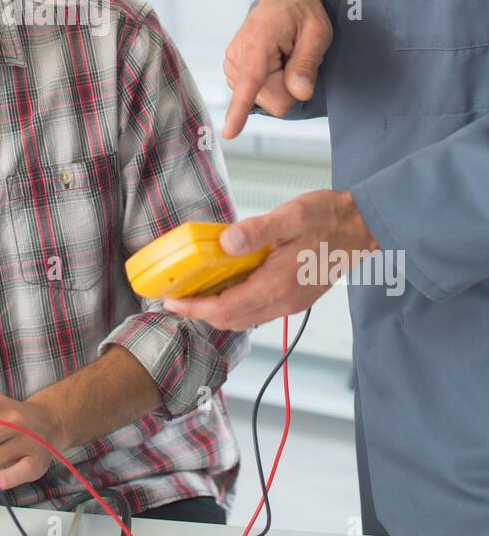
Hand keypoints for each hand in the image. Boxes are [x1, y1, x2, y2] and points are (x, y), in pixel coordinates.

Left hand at [162, 191, 379, 330]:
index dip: (195, 308)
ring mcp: (290, 303)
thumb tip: (226, 244)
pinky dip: (235, 303)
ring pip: (243, 318)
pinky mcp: (294, 297)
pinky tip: (227, 282)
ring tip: (196, 290)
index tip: (172, 302)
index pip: (225, 309)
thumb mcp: (291, 216)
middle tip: (177, 296)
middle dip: (200, 312)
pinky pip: (257, 310)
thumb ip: (257, 231)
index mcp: (278, 285)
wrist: (364, 227)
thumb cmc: (330, 218)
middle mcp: (283, 302)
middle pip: (230, 320)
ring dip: (217, 309)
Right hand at [222, 0, 332, 138]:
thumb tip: (299, 93)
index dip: (240, 108)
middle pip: (271, 100)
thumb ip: (307, 63)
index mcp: (258, 41)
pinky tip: (273, 63)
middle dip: (289, 87)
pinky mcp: (233, 72)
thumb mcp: (317, 32)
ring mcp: (232, 64)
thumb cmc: (301, 12)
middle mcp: (238, 55)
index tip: (229, 133)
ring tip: (284, 57)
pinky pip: (257, 95)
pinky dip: (270, 83)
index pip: (250, 81)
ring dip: (280, 84)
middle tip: (295, 58)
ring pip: (264, 100)